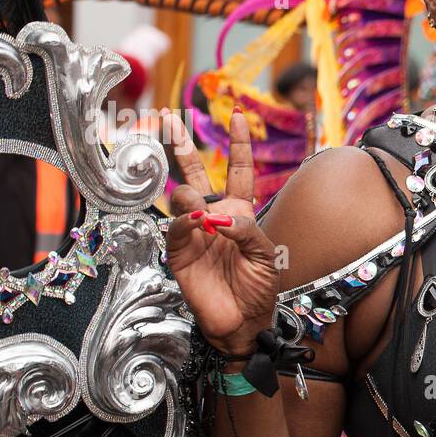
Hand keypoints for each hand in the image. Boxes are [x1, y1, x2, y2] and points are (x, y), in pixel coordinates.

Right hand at [164, 109, 278, 355]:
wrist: (243, 320)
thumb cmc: (259, 287)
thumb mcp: (266, 254)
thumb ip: (246, 229)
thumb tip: (217, 215)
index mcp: (239, 211)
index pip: (238, 170)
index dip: (238, 144)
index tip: (239, 116)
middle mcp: (213, 216)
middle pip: (194, 172)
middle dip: (181, 145)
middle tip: (169, 117)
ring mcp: (194, 232)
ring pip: (181, 197)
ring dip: (187, 193)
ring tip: (195, 204)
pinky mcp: (179, 252)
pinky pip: (177, 229)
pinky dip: (186, 222)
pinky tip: (195, 222)